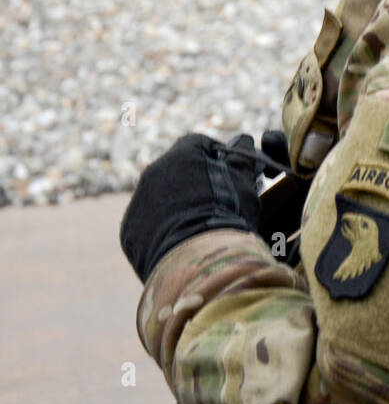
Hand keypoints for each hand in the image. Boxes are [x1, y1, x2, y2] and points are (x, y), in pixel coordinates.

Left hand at [120, 133, 262, 283]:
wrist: (198, 261)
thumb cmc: (227, 215)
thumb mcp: (244, 180)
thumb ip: (242, 157)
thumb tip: (243, 142)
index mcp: (181, 154)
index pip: (198, 144)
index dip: (216, 157)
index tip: (229, 172)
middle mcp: (153, 172)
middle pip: (176, 170)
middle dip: (194, 182)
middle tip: (215, 203)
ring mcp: (138, 202)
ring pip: (160, 198)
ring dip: (176, 207)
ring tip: (198, 228)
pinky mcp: (129, 231)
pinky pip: (147, 224)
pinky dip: (161, 231)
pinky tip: (180, 245)